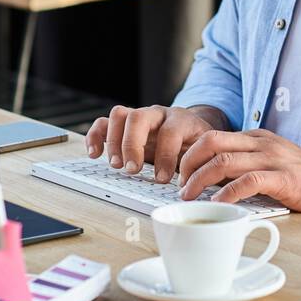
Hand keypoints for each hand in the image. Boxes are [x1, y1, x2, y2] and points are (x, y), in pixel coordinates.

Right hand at [85, 104, 215, 182]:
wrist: (193, 130)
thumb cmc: (197, 144)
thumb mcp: (205, 152)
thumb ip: (201, 165)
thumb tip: (196, 186)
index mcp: (180, 120)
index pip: (170, 131)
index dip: (165, 155)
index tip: (163, 178)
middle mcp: (157, 114)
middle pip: (139, 116)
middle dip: (132, 145)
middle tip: (132, 170)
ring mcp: (139, 117)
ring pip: (120, 115)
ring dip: (114, 141)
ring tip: (116, 165)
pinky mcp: (124, 125)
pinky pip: (104, 123)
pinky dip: (96, 137)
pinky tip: (95, 154)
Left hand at [177, 128, 300, 216]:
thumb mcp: (269, 162)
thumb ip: (243, 165)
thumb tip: (208, 179)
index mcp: (255, 137)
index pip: (211, 137)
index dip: (189, 154)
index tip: (179, 175)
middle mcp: (261, 143)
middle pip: (211, 143)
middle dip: (188, 163)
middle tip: (179, 186)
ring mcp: (272, 158)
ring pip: (224, 162)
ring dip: (199, 180)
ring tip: (189, 197)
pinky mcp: (283, 178)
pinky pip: (248, 181)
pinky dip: (227, 193)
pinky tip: (217, 204)